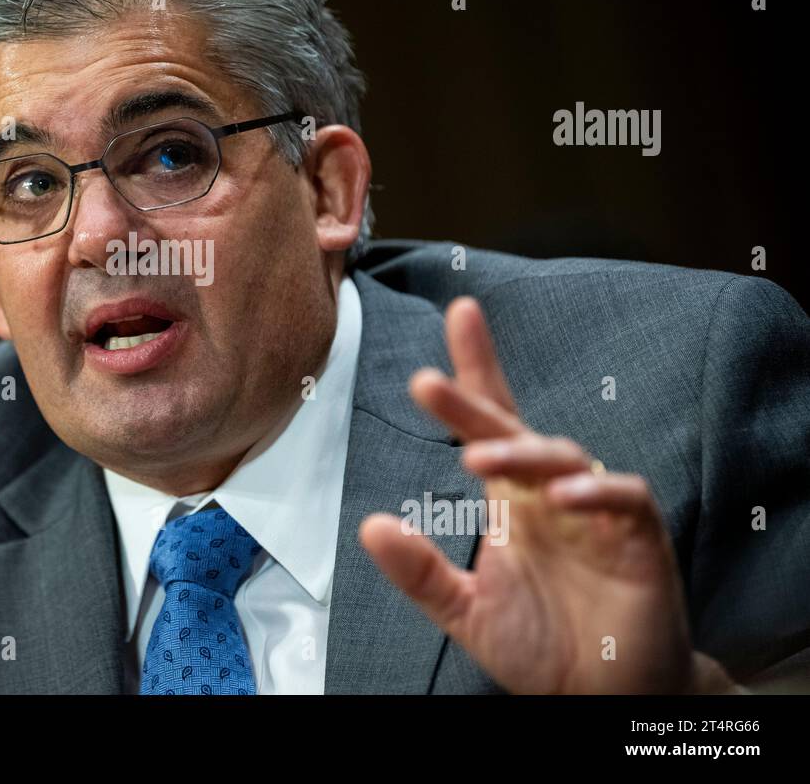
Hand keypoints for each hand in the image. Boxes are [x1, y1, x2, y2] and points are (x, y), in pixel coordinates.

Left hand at [359, 296, 729, 692]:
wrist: (601, 697)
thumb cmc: (538, 644)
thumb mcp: (464, 610)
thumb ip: (420, 572)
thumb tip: (369, 525)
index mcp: (510, 499)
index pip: (488, 423)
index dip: (473, 370)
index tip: (458, 314)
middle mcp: (550, 493)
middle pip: (513, 430)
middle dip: (473, 401)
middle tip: (426, 383)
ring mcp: (596, 512)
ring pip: (563, 457)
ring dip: (521, 453)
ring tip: (478, 458)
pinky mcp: (640, 539)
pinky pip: (624, 499)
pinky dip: (595, 494)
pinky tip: (560, 499)